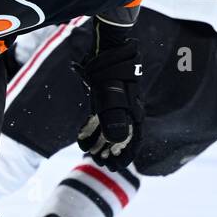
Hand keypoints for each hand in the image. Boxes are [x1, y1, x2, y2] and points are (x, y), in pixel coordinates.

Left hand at [76, 39, 143, 169]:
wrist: (106, 48)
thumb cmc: (111, 72)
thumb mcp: (112, 96)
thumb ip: (114, 118)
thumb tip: (116, 141)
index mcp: (133, 111)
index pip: (133, 139)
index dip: (125, 155)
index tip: (116, 167)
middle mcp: (126, 109)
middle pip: (121, 137)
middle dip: (112, 152)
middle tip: (102, 164)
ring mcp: (114, 103)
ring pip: (110, 129)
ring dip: (102, 144)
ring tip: (93, 156)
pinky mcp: (103, 97)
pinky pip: (99, 118)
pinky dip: (92, 130)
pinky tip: (83, 139)